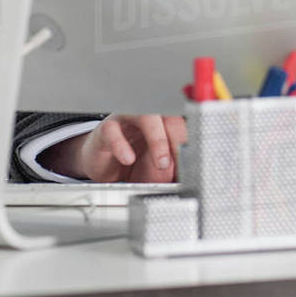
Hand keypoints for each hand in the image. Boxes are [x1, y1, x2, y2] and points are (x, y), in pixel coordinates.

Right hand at [41, 114, 186, 181]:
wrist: (99, 161)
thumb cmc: (129, 159)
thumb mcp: (153, 168)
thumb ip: (170, 169)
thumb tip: (188, 179)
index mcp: (164, 124)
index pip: (184, 126)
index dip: (191, 141)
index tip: (196, 161)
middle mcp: (148, 117)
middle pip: (170, 117)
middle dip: (179, 140)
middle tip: (182, 162)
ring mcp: (127, 119)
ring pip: (147, 117)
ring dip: (158, 139)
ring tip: (162, 163)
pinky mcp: (106, 128)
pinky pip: (113, 131)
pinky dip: (122, 145)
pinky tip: (128, 159)